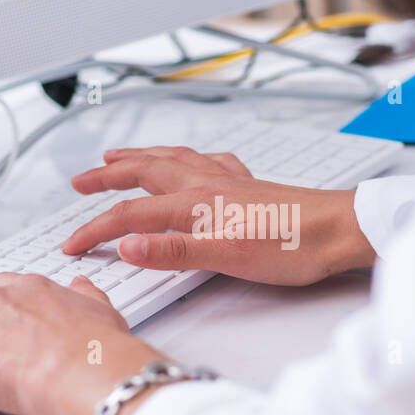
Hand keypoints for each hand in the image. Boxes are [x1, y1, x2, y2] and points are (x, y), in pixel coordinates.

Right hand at [63, 146, 375, 285]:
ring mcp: (229, 183)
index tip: (72, 244)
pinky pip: (206, 162)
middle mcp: (208, 186)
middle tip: (80, 181)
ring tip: (120, 158)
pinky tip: (193, 161)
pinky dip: (187, 157)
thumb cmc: (295, 246)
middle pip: (145, 173)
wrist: (342, 231)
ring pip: (173, 160)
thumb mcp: (229, 257)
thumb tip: (127, 247)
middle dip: (108, 177)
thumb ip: (174, 252)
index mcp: (196, 204)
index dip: (95, 230)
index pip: (131, 216)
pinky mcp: (249, 187)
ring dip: (140, 158)